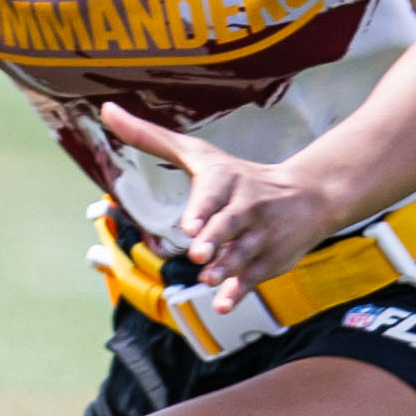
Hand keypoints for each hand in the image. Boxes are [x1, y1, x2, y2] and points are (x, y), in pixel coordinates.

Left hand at [98, 104, 343, 312]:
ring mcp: (260, 235)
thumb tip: (106, 111)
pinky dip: (239, 291)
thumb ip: (149, 138)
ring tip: (207, 278)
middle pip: (230, 223)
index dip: (202, 209)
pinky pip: (254, 277)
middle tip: (198, 252)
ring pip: (243, 253)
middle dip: (215, 238)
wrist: (309, 195)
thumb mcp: (198, 153)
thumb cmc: (239, 175)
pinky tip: (223, 304)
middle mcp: (246, 206)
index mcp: (226, 180)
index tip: (189, 225)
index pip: (213, 193)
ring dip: (226, 267)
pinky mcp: (270, 259)